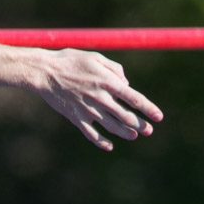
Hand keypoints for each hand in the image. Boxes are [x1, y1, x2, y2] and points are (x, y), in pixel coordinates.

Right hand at [29, 49, 163, 150]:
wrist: (44, 72)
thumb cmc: (70, 61)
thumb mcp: (95, 57)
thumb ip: (115, 69)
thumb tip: (126, 84)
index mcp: (108, 82)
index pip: (135, 99)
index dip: (149, 109)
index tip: (159, 117)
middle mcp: (101, 98)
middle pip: (126, 116)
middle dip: (140, 125)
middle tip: (148, 130)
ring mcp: (88, 110)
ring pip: (112, 127)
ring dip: (125, 133)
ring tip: (134, 136)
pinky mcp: (76, 117)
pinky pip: (91, 134)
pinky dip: (102, 142)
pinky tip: (109, 146)